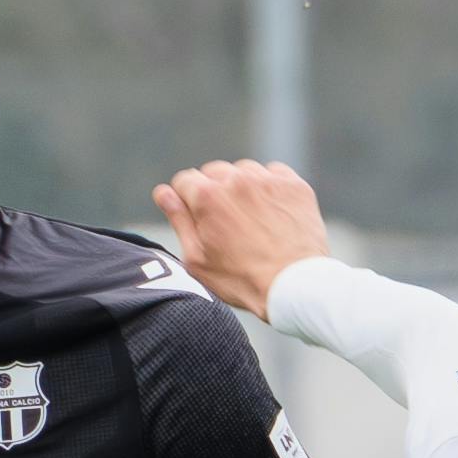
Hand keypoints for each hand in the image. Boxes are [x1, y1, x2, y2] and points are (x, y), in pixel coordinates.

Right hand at [150, 159, 331, 316]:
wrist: (295, 286)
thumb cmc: (242, 280)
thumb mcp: (197, 259)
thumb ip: (178, 220)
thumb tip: (163, 193)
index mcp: (207, 196)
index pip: (184, 181)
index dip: (186, 200)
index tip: (197, 218)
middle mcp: (236, 180)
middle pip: (213, 172)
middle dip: (212, 192)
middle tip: (224, 223)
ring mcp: (267, 180)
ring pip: (243, 171)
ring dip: (240, 187)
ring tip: (249, 219)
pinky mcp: (294, 185)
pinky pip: (273, 173)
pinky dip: (268, 188)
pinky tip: (270, 213)